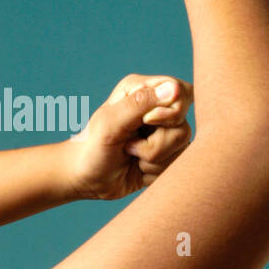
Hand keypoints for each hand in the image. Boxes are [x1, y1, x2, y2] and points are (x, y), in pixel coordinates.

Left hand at [63, 74, 193, 200]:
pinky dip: (154, 172)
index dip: (170, 113)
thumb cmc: (92, 147)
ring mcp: (163, 133)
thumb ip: (140, 104)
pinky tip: (137, 168)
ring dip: (152, 160)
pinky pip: (176, 166)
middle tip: (129, 145)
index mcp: (142, 90)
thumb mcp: (110, 123)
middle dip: (155, 144)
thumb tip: (174, 89)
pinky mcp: (166, 155)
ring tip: (131, 156)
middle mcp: (157, 109)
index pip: (181, 92)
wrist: (85, 179)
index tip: (145, 122)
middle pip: (183, 127)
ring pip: (181, 149)